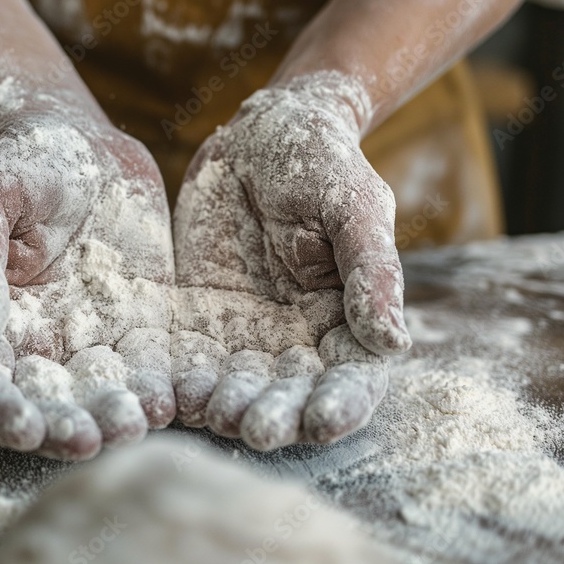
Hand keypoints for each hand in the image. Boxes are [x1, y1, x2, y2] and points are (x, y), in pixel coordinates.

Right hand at [0, 104, 174, 460]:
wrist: (81, 141)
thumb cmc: (16, 166)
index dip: (1, 416)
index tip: (26, 429)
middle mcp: (39, 347)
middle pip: (49, 407)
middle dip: (67, 430)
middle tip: (93, 440)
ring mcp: (93, 340)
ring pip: (102, 396)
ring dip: (117, 418)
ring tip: (139, 422)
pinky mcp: (142, 326)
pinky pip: (153, 367)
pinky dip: (163, 388)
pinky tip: (178, 397)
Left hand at [171, 72, 410, 449]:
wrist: (259, 133)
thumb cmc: (321, 162)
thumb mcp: (353, 206)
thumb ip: (371, 270)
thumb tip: (394, 341)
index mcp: (346, 318)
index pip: (351, 376)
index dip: (341, 403)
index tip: (324, 421)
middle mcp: (296, 338)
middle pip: (290, 391)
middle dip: (277, 415)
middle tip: (257, 430)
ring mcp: (244, 331)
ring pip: (238, 383)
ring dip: (227, 406)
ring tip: (212, 414)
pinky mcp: (198, 318)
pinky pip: (188, 356)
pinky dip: (180, 378)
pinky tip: (169, 391)